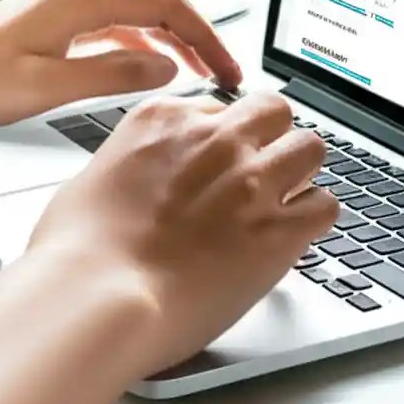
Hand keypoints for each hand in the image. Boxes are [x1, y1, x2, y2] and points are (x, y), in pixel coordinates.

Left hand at [0, 0, 241, 129]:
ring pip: (140, 8)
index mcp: (75, 2)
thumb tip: (168, 69)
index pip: (166, 3)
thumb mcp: (45, 89)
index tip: (226, 67)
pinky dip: (146, 42)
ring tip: (199, 71)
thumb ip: (113, 75)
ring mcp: (63, 5)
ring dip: (175, 37)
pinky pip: (116, 22)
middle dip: (199, 31)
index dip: (206, 34)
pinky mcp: (55, 22)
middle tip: (223, 70)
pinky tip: (152, 67)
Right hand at [28, 92, 337, 374]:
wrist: (95, 297)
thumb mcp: (91, 178)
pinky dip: (315, 218)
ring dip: (301, 173)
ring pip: (311, 149)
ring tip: (286, 199)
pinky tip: (295, 234)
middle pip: (275, 111)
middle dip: (273, 138)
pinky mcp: (280, 228)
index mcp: (166, 120)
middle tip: (263, 170)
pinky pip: (326, 205)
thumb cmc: (77, 253)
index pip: (220, 106)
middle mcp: (217, 140)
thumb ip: (134, 164)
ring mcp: (254, 181)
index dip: (226, 137)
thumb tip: (144, 178)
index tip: (223, 158)